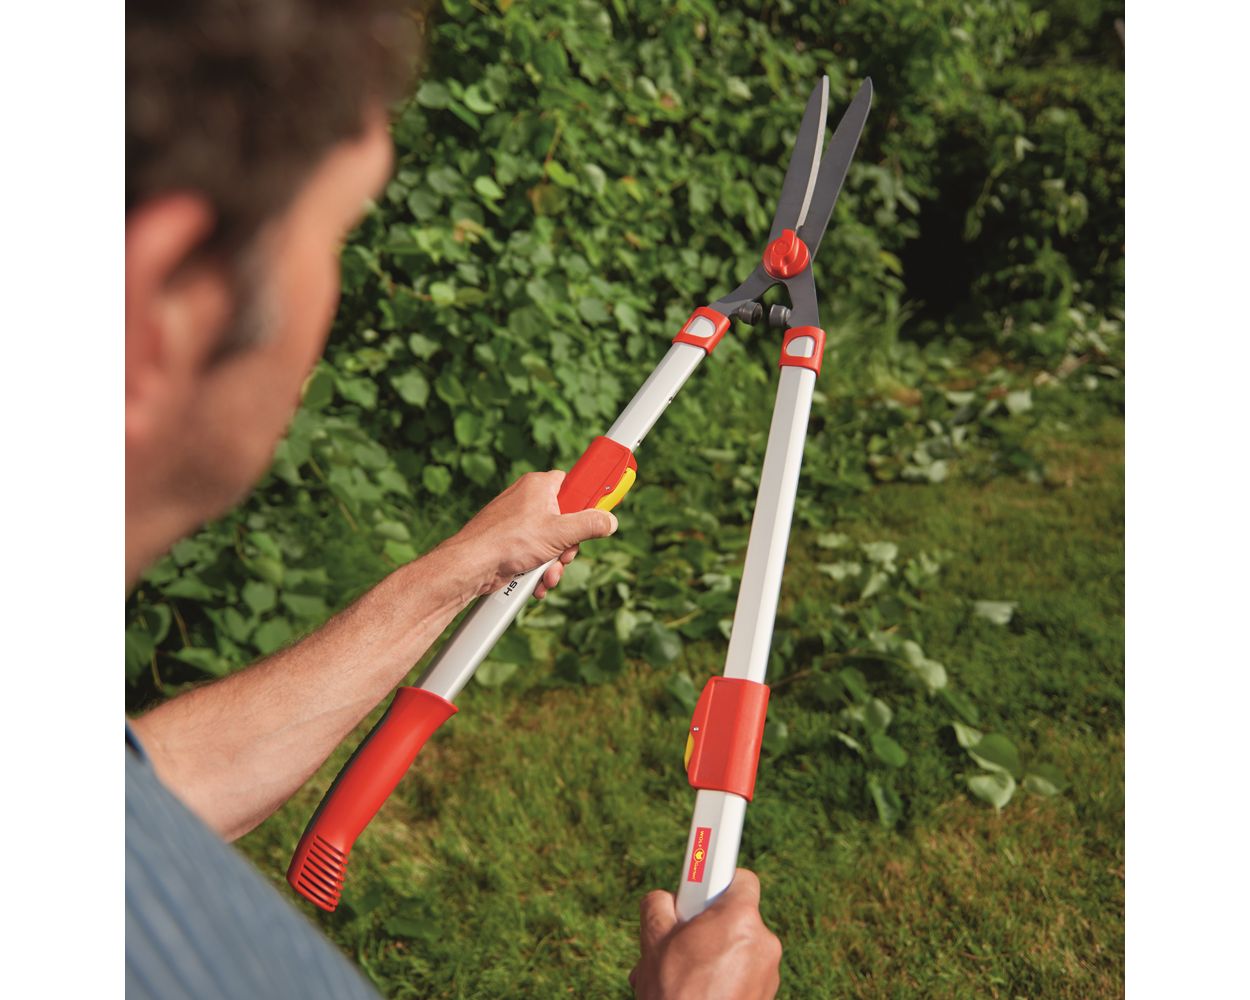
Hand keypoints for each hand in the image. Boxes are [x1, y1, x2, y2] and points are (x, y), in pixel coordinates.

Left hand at [448, 470, 617, 597]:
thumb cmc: (509, 541)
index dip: (590, 497)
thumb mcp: (560, 533)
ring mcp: (520, 523)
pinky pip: (537, 554)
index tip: (607, 501)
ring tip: (547, 574)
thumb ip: (590, 525)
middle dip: (570, 545)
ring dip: (555, 563)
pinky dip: (540, 569)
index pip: (575, 483)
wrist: (472, 566)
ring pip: (553, 542)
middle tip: (566, 554)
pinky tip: (536, 581)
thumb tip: (610, 521)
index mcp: (541, 486)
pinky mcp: (513, 543)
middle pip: (568, 520)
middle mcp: (529, 500)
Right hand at [630, 869, 781, 999]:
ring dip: (716, 952)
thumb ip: (658, 906)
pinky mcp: (768, 994)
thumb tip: (662, 900)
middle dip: (709, 923)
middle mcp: (763, 941)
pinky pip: (745, 971)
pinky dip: (726, 975)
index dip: (718, 877)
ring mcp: (770, 972)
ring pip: (739, 946)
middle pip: (735, 914)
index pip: (740, 876)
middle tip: (683, 939)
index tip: (704, 876)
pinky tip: (700, 989)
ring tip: (687, 973)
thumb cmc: (675, 993)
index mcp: (739, 918)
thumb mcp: (652, 942)